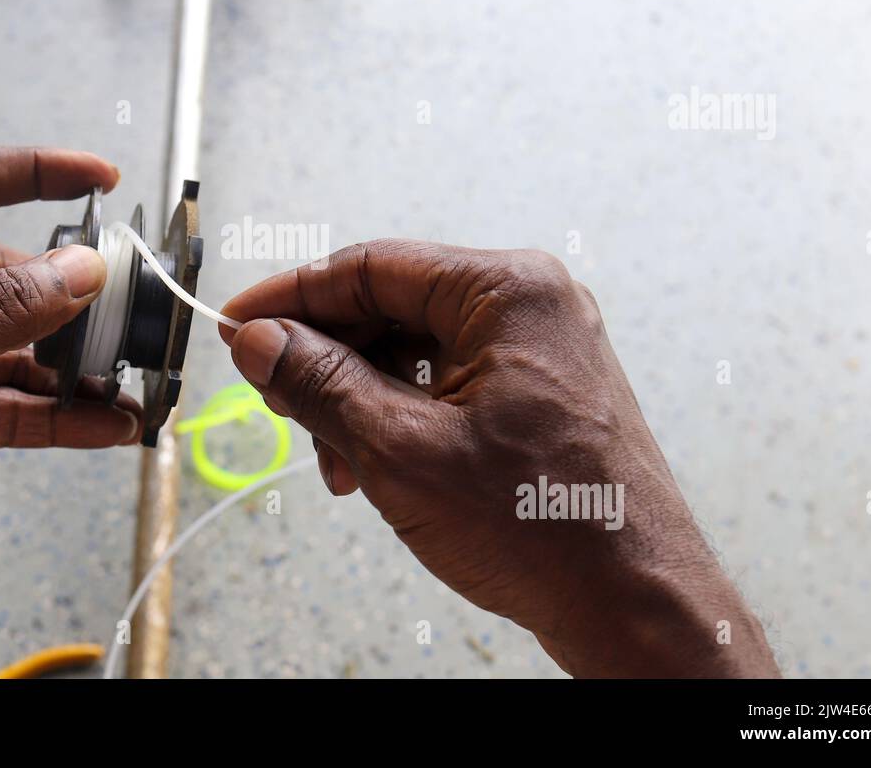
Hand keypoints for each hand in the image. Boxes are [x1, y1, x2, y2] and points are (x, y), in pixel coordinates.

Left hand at [0, 146, 139, 675]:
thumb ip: (4, 310)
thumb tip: (81, 269)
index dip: (37, 172)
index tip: (100, 177)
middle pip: (6, 275)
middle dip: (69, 296)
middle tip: (124, 316)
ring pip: (14, 347)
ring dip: (69, 368)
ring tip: (125, 385)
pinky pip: (7, 403)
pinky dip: (53, 415)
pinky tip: (101, 426)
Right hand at [221, 240, 777, 676]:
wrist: (632, 603)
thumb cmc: (545, 528)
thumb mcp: (402, 451)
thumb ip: (321, 383)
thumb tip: (262, 341)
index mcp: (508, 292)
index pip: (370, 267)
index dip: (291, 297)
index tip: (238, 326)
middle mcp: (530, 306)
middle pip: (391, 305)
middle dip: (328, 360)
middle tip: (278, 402)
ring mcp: (539, 349)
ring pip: (414, 349)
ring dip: (359, 397)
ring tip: (336, 461)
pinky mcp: (538, 390)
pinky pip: (447, 380)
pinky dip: (400, 415)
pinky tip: (374, 464)